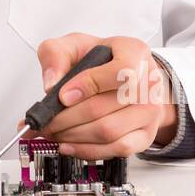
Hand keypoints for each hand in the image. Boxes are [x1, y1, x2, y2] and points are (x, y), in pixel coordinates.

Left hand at [16, 33, 177, 159]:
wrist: (124, 75)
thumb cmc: (101, 59)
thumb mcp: (75, 44)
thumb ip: (56, 54)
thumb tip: (51, 83)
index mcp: (134, 52)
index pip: (120, 72)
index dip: (88, 85)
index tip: (62, 95)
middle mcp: (148, 83)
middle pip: (105, 107)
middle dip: (67, 118)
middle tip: (45, 122)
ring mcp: (149, 112)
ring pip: (109, 132)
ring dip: (73, 136)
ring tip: (53, 132)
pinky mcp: (146, 135)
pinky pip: (117, 149)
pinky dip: (88, 150)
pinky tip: (68, 145)